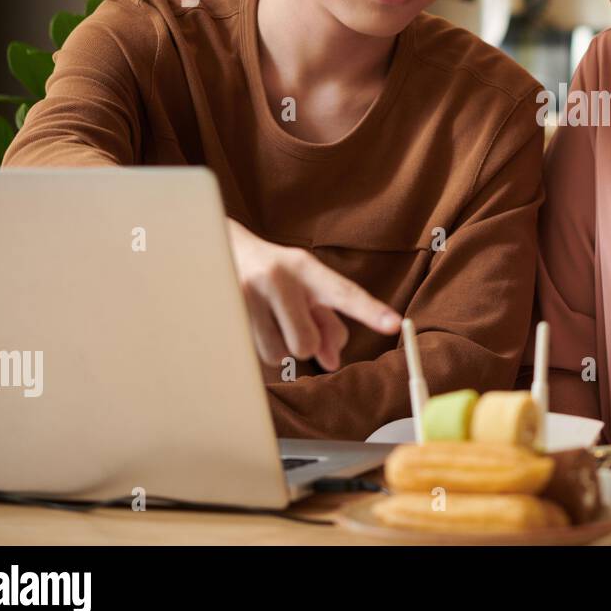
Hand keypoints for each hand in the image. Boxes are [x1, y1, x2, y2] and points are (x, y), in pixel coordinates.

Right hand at [226, 218, 401, 372]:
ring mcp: (248, 294)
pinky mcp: (226, 312)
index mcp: (306, 267)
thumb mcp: (305, 287)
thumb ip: (327, 322)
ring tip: (270, 319)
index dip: (370, 311)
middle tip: (293, 324)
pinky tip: (254, 323)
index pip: (344, 292)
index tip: (394, 323)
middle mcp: (279, 277)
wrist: (216, 248)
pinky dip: (261, 347)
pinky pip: (257, 354)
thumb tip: (332, 362)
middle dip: (304, 344)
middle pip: (306, 342)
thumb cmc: (274, 272)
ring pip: (280, 354)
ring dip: (280, 347)